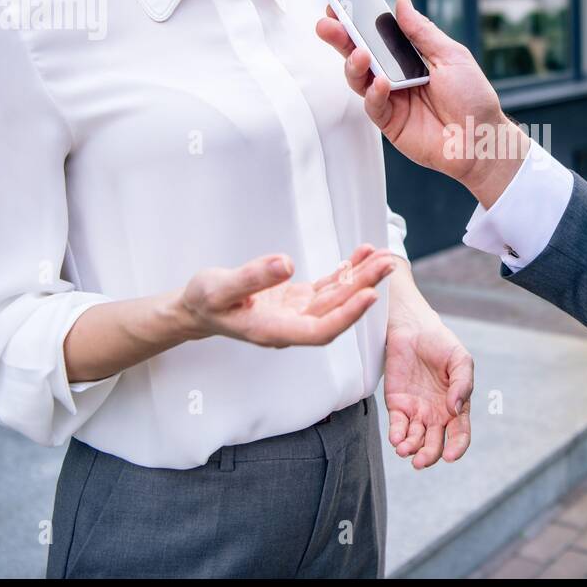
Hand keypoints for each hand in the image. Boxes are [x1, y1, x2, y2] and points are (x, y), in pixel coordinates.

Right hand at [179, 244, 397, 348]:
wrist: (199, 308)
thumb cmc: (206, 301)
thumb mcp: (219, 288)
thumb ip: (252, 277)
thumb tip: (285, 264)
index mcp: (274, 331)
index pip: (320, 331)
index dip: (347, 316)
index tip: (370, 296)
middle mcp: (292, 326)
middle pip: (336, 311)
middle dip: (364, 288)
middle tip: (388, 264)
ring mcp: (298, 314)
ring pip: (337, 297)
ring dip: (362, 277)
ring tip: (384, 256)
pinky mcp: (299, 300)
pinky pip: (329, 287)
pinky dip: (347, 271)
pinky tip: (363, 254)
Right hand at [315, 0, 529, 205]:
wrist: (482, 140)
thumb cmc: (473, 99)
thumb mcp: (452, 56)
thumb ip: (422, 32)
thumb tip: (402, 2)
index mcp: (411, 56)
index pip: (378, 34)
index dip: (358, 20)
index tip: (339, 5)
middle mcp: (397, 75)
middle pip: (361, 53)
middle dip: (341, 38)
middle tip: (328, 25)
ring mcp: (391, 99)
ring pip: (360, 78)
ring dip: (354, 64)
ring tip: (360, 54)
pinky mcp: (390, 122)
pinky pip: (373, 105)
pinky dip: (374, 93)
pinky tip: (382, 84)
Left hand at [383, 302, 473, 468]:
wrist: (412, 329)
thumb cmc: (441, 344)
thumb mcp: (460, 359)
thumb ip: (462, 384)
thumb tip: (455, 409)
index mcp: (457, 406)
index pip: (460, 434)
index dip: (457, 447)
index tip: (449, 456)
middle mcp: (437, 414)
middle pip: (435, 444)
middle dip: (428, 456)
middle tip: (420, 461)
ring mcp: (416, 411)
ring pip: (415, 440)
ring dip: (410, 449)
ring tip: (404, 449)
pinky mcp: (397, 405)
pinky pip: (397, 426)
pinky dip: (397, 436)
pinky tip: (397, 439)